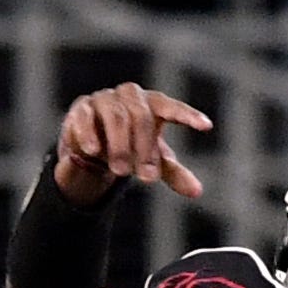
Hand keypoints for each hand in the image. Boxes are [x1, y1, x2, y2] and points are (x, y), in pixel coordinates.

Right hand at [52, 82, 212, 204]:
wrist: (93, 146)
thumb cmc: (131, 146)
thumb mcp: (153, 160)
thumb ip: (173, 173)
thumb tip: (196, 191)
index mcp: (152, 104)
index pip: (171, 107)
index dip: (188, 115)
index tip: (206, 126)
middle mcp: (130, 96)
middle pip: (142, 116)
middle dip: (145, 148)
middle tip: (146, 177)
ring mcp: (104, 99)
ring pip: (115, 117)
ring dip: (119, 146)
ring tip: (121, 171)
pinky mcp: (81, 108)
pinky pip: (86, 118)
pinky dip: (90, 135)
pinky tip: (94, 151)